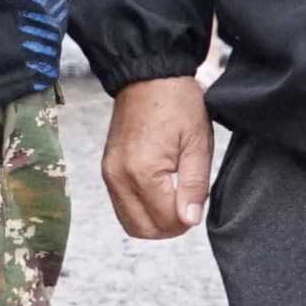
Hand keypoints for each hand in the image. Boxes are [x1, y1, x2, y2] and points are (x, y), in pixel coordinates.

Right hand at [101, 77, 214, 238]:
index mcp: (143, 171)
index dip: (187, 221)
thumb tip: (190, 220)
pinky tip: (159, 192)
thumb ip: (195, 186)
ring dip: (154, 221)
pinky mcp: (107, 170)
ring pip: (130, 223)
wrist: (148, 76)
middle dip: (169, 227)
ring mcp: (109, 174)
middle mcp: (119, 177)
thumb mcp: (197, 144)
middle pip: (144, 229)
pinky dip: (141, 209)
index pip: (166, 221)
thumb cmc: (177, 104)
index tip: (197, 204)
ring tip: (174, 200)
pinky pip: (121, 205)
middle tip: (187, 208)